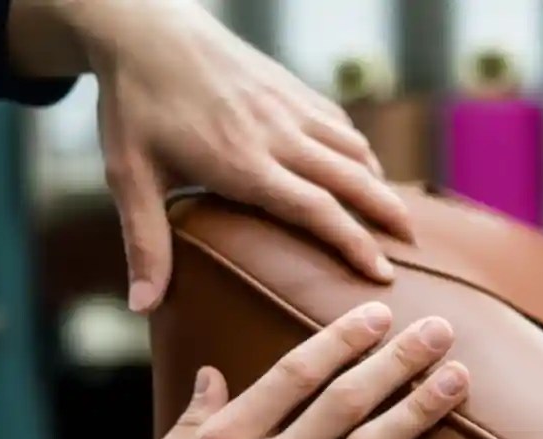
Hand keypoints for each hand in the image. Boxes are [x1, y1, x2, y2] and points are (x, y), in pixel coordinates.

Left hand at [10, 0, 412, 311]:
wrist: (146, 28)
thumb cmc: (135, 105)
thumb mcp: (130, 177)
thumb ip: (146, 243)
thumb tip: (142, 307)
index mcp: (245, 164)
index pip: (317, 210)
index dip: (355, 244)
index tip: (383, 273)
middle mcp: (279, 135)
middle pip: (353, 179)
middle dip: (389, 216)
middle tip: (413, 249)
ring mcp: (290, 107)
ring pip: (354, 149)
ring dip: (380, 183)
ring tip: (396, 216)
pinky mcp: (291, 88)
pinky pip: (340, 124)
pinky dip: (360, 151)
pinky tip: (363, 168)